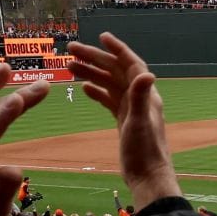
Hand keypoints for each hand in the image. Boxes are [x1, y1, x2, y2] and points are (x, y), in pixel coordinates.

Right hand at [66, 35, 176, 211]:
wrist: (147, 178)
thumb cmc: (144, 153)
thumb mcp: (140, 123)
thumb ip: (140, 98)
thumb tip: (146, 73)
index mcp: (147, 95)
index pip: (132, 65)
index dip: (118, 50)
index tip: (102, 37)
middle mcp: (140, 99)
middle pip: (116, 71)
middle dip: (95, 59)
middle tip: (71, 50)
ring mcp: (132, 110)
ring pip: (110, 85)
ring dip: (92, 74)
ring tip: (69, 66)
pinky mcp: (124, 121)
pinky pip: (109, 100)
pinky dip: (97, 92)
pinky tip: (83, 88)